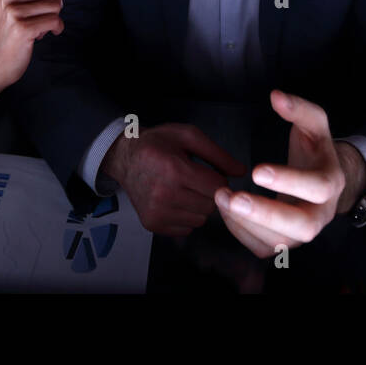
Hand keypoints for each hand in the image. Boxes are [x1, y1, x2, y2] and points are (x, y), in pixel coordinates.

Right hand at [0, 0, 63, 88]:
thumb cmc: (8, 32)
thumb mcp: (10, 1)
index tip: (44, 6)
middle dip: (55, 7)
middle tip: (42, 19)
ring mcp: (14, 12)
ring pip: (55, 7)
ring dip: (53, 20)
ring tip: (38, 29)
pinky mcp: (23, 28)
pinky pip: (55, 21)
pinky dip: (56, 29)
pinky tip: (45, 35)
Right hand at [101, 123, 246, 235]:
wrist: (124, 158)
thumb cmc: (157, 144)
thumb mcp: (188, 136)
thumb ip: (217, 154)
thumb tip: (241, 172)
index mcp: (175, 169)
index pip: (217, 187)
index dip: (219, 179)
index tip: (210, 172)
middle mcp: (164, 194)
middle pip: (210, 205)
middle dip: (210, 193)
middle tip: (196, 180)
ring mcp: (157, 212)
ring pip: (200, 219)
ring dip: (199, 205)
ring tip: (185, 189)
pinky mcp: (152, 223)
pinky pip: (186, 228)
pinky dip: (186, 216)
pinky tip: (176, 200)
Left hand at [214, 90, 351, 257]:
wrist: (321, 180)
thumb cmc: (314, 151)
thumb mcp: (314, 124)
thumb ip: (298, 108)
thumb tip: (276, 96)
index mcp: (331, 182)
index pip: (318, 188)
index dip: (289, 181)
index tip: (256, 170)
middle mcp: (321, 214)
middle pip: (303, 227)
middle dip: (265, 214)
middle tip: (232, 197)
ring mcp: (303, 234)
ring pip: (279, 242)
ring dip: (245, 223)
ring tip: (220, 197)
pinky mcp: (284, 244)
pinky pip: (263, 248)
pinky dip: (240, 233)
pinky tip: (226, 210)